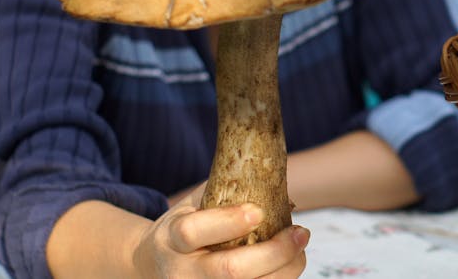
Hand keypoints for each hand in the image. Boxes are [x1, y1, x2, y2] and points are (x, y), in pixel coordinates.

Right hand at [133, 185, 307, 277]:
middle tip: (300, 233)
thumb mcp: (192, 206)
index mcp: (172, 239)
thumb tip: (279, 187)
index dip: (228, 222)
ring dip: (284, 270)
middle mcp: (183, 272)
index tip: (259, 210)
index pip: (193, 232)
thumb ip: (226, 192)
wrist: (157, 267)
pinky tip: (289, 264)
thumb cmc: (185, 228)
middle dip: (273, 253)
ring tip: (300, 246)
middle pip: (229, 271)